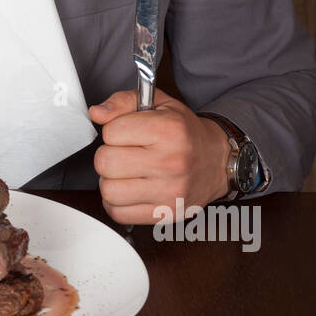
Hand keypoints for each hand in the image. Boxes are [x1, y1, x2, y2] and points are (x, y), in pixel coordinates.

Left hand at [88, 88, 231, 225]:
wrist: (217, 161)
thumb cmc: (185, 132)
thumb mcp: (158, 103)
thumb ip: (123, 102)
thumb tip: (97, 113)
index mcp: (169, 130)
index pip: (111, 132)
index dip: (112, 131)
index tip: (125, 133)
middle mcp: (171, 162)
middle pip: (106, 163)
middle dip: (108, 156)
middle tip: (122, 154)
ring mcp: (170, 192)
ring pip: (109, 191)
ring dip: (110, 181)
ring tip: (125, 173)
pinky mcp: (166, 214)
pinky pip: (119, 213)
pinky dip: (116, 203)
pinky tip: (128, 190)